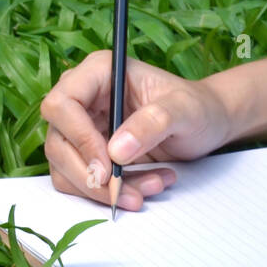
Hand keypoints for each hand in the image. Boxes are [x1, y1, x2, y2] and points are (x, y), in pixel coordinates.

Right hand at [40, 50, 232, 210]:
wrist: (208, 123)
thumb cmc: (198, 107)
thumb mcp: (186, 110)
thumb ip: (155, 122)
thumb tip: (116, 151)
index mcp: (99, 73)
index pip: (61, 105)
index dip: (79, 139)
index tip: (109, 167)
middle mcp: (84, 99)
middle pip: (58, 143)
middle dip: (92, 176)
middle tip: (129, 194)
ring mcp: (82, 128)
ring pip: (66, 168)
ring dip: (104, 190)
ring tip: (154, 186)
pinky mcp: (89, 154)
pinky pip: (82, 181)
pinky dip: (109, 193)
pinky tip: (147, 185)